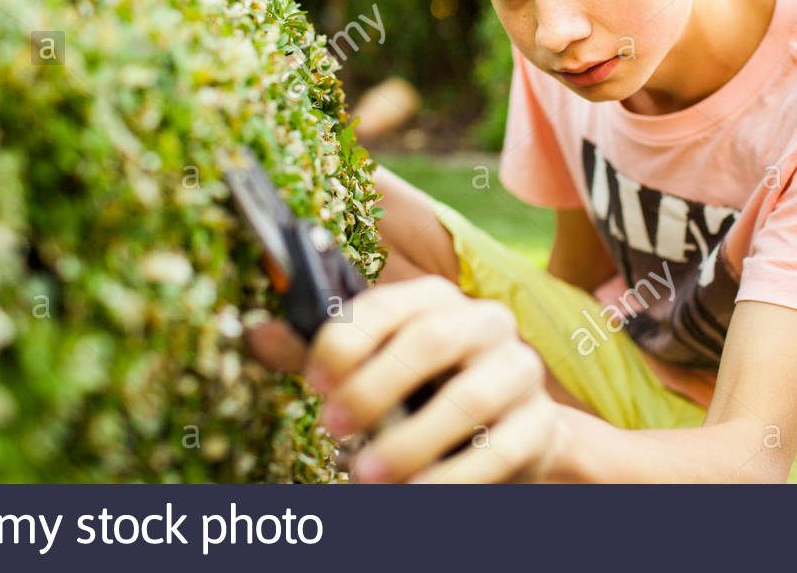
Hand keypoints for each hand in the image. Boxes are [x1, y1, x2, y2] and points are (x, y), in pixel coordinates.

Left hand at [244, 274, 565, 482]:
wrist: (509, 436)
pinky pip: (500, 451)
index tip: (313, 382)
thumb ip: (321, 353)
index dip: (346, 339)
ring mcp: (518, 370)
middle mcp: (484, 323)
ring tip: (366, 476)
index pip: (388, 303)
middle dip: (375, 388)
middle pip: (430, 342)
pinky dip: (452, 479)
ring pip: (469, 399)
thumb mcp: (375, 369)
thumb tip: (256, 332)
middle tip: (332, 427)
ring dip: (412, 441)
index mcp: (436, 299)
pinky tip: (415, 497)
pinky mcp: (541, 423)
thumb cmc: (425, 394)